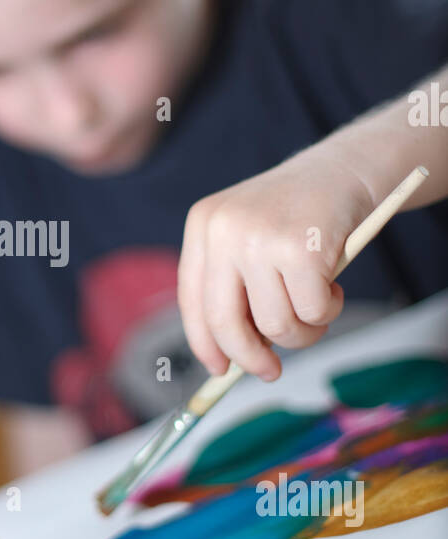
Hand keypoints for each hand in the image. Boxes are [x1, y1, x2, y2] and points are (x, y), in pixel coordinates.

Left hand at [178, 152, 376, 380]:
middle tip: (269, 370)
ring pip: (274, 324)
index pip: (192, 299)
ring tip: (318, 305)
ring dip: (303, 330)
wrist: (346, 168)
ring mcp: (261, 239)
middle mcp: (224, 230)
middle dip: (249, 358)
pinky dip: (328, 311)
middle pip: (224, 322)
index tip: (219, 370)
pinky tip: (333, 286)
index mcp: (204, 224)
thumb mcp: (251, 235)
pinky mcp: (302, 249)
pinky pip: (312, 312)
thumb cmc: (300, 213)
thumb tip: (233, 356)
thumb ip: (236, 285)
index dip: (205, 343)